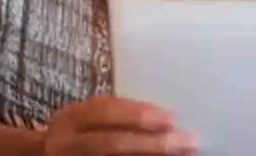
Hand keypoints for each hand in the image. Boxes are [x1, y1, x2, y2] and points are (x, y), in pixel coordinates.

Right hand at [42, 95, 199, 154]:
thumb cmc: (79, 132)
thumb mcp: (88, 117)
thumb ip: (119, 115)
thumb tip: (168, 120)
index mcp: (71, 118)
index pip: (105, 112)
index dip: (139, 114)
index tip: (172, 119)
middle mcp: (67, 144)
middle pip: (112, 144)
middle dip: (153, 144)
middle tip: (188, 142)